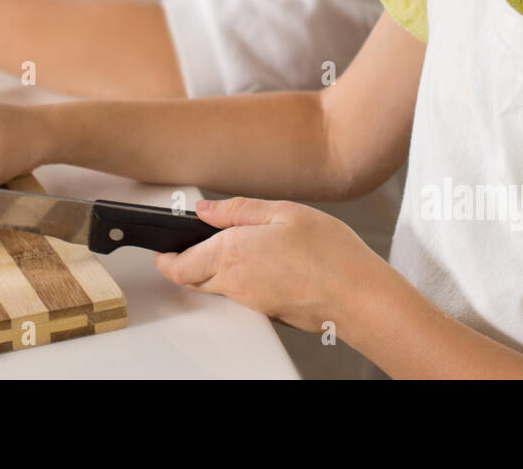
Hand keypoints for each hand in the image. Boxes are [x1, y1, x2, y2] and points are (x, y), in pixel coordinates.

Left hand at [153, 197, 375, 332]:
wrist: (360, 296)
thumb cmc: (329, 253)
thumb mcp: (282, 212)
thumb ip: (237, 210)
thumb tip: (205, 210)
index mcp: (232, 254)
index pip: (181, 265)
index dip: (166, 257)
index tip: (162, 249)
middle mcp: (236, 283)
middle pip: (195, 279)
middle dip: (187, 264)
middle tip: (192, 244)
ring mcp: (252, 302)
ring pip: (220, 287)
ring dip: (216, 270)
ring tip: (241, 244)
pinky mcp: (269, 312)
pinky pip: (244, 295)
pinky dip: (243, 279)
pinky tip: (268, 262)